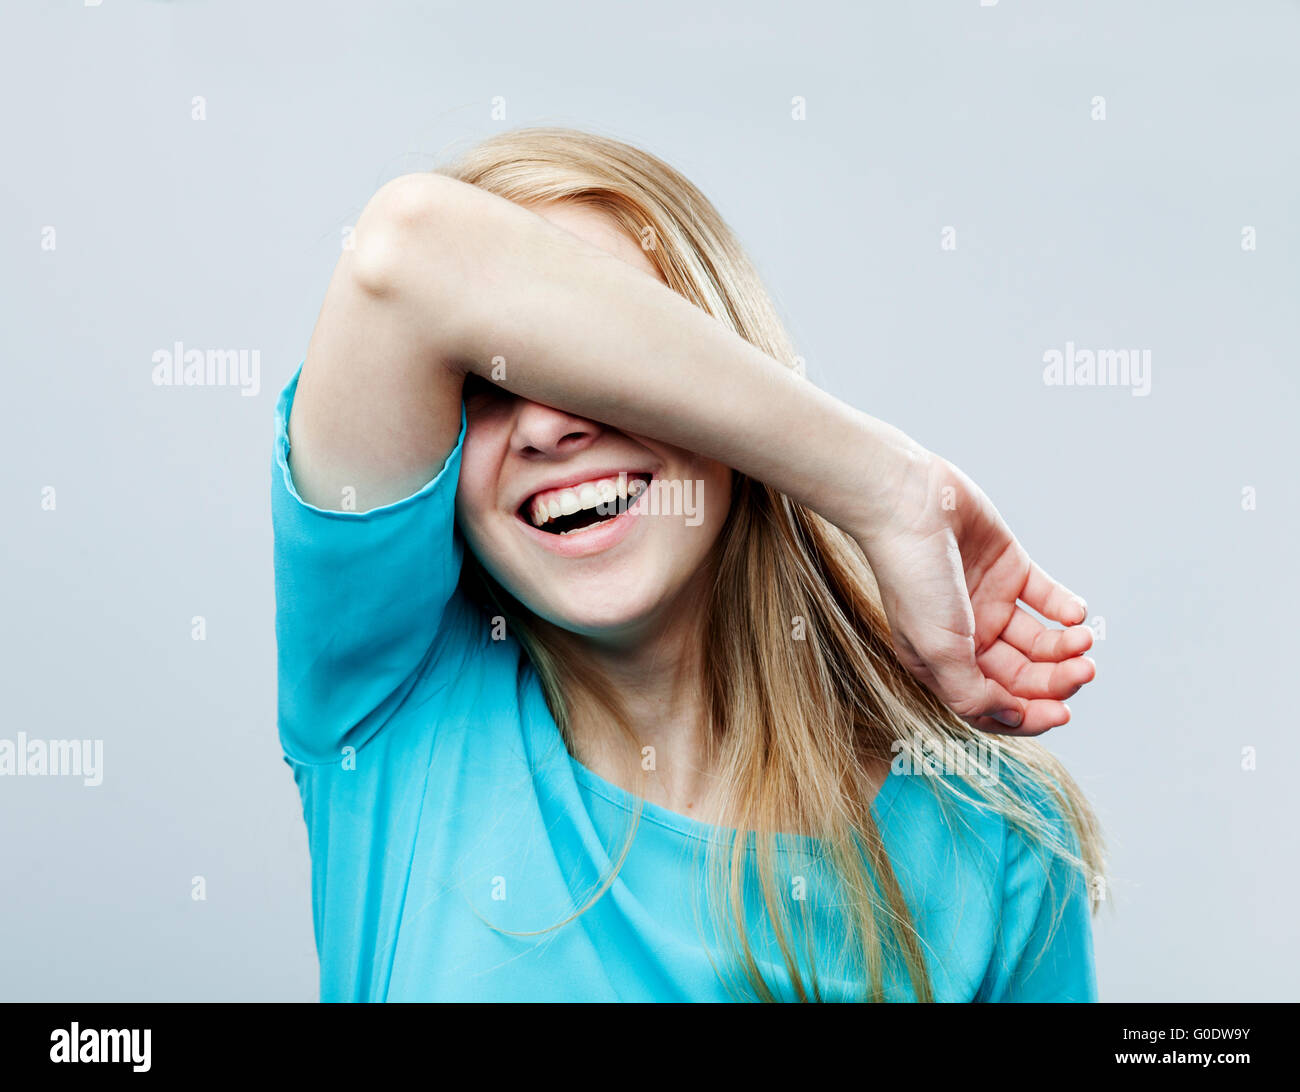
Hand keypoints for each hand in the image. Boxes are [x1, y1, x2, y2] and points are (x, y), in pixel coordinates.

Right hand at [856, 451, 1095, 735]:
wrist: (907, 505)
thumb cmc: (911, 577)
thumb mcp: (937, 648)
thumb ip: (971, 693)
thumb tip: (1011, 719)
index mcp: (944, 663)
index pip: (994, 706)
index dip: (1028, 716)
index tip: (1060, 714)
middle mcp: (968, 638)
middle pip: (1023, 676)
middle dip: (1056, 679)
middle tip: (1084, 671)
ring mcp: (989, 603)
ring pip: (1038, 641)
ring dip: (1066, 646)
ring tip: (1082, 638)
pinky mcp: (1007, 569)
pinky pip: (1045, 598)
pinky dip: (1065, 608)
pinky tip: (1074, 613)